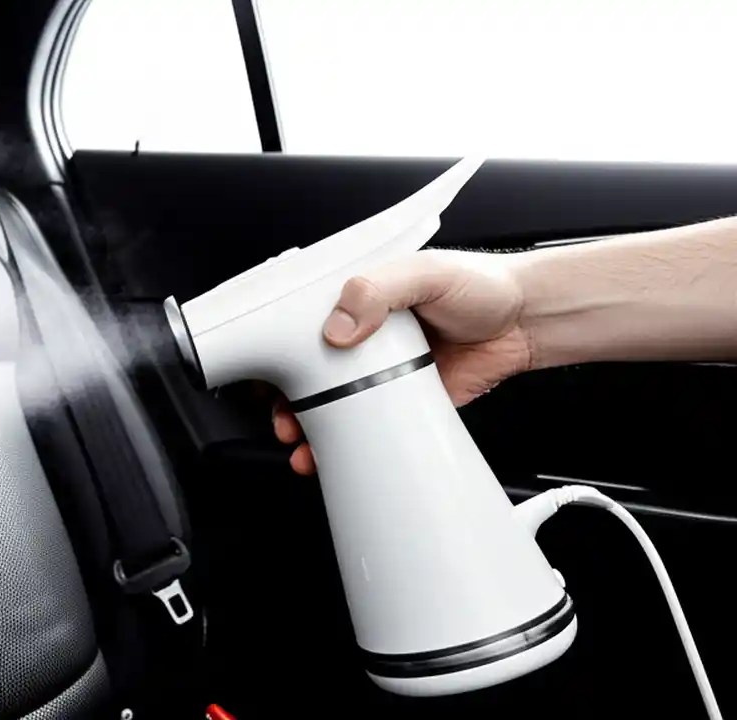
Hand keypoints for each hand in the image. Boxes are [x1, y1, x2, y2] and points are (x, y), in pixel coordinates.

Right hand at [273, 250, 533, 475]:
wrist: (528, 323)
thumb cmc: (482, 285)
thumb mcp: (424, 273)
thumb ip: (378, 290)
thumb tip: (339, 325)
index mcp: (359, 297)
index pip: (303, 322)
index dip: (279, 349)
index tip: (269, 372)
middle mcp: (364, 334)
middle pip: (308, 370)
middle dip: (287, 399)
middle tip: (284, 417)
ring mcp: (381, 369)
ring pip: (332, 403)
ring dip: (311, 427)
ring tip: (303, 443)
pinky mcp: (403, 399)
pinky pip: (369, 425)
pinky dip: (348, 443)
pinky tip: (334, 452)